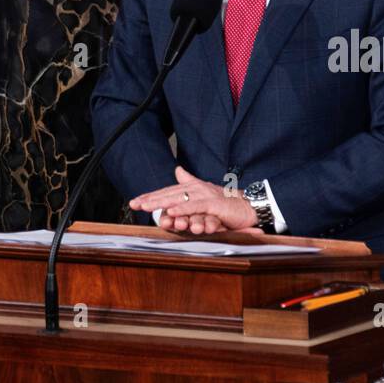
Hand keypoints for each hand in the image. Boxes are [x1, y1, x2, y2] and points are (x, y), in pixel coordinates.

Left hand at [129, 166, 257, 233]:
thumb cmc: (227, 203)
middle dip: (150, 199)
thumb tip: (178, 170)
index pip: (168, 192)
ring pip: (178, 199)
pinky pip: (194, 207)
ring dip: (161, 203)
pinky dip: (182, 209)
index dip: (151, 196)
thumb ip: (190, 181)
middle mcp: (197, 189)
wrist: (249, 206)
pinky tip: (171, 212)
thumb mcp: (205, 193)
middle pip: (169, 194)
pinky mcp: (213, 204)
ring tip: (145, 207)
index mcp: (193, 188)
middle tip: (134, 204)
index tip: (135, 202)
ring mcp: (205, 195)